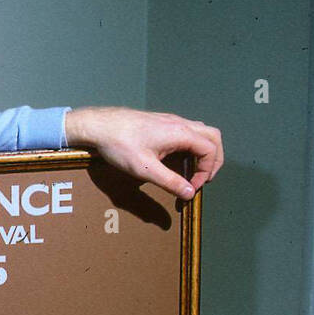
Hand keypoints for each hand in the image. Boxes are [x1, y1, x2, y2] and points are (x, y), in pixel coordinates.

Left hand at [63, 106, 222, 199]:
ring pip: (202, 133)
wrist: (100, 126)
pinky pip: (189, 132)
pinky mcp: (163, 123)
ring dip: (204, 152)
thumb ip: (170, 182)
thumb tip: (189, 193)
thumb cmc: (120, 145)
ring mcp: (172, 121)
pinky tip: (180, 160)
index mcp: (180, 132)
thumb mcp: (145, 169)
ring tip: (194, 172)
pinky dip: (193, 147)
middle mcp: (180, 123)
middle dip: (214, 160)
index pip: (210, 150)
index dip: (207, 171)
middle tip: (203, 180)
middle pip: (213, 137)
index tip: (193, 187)